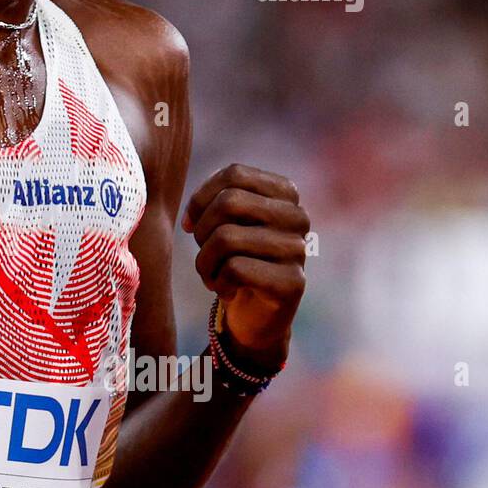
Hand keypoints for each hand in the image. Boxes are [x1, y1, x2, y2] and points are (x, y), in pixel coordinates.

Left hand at [182, 163, 307, 369]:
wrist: (255, 314)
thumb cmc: (235, 259)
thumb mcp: (225, 222)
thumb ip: (213, 202)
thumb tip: (189, 219)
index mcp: (285, 193)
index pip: (235, 174)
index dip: (202, 198)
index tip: (192, 224)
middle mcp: (298, 217)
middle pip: (229, 202)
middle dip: (202, 230)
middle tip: (204, 251)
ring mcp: (298, 250)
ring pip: (227, 237)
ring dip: (205, 261)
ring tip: (211, 273)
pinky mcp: (293, 283)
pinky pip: (235, 269)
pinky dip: (218, 282)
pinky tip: (227, 290)